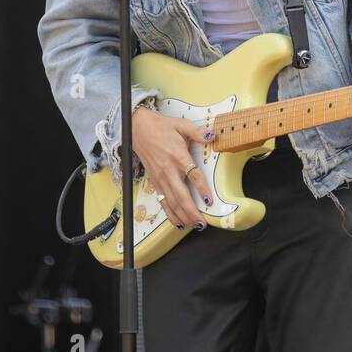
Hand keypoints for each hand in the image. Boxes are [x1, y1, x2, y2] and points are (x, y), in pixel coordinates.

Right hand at [132, 106, 214, 231]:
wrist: (139, 130)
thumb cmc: (162, 128)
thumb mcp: (182, 125)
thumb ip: (198, 132)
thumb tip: (213, 136)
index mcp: (178, 156)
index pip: (192, 175)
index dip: (201, 189)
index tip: (209, 200)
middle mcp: (168, 170)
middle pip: (181, 195)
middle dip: (192, 211)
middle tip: (202, 223)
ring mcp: (160, 178)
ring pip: (172, 202)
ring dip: (183, 216)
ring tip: (194, 226)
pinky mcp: (155, 182)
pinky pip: (163, 202)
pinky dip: (170, 214)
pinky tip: (179, 223)